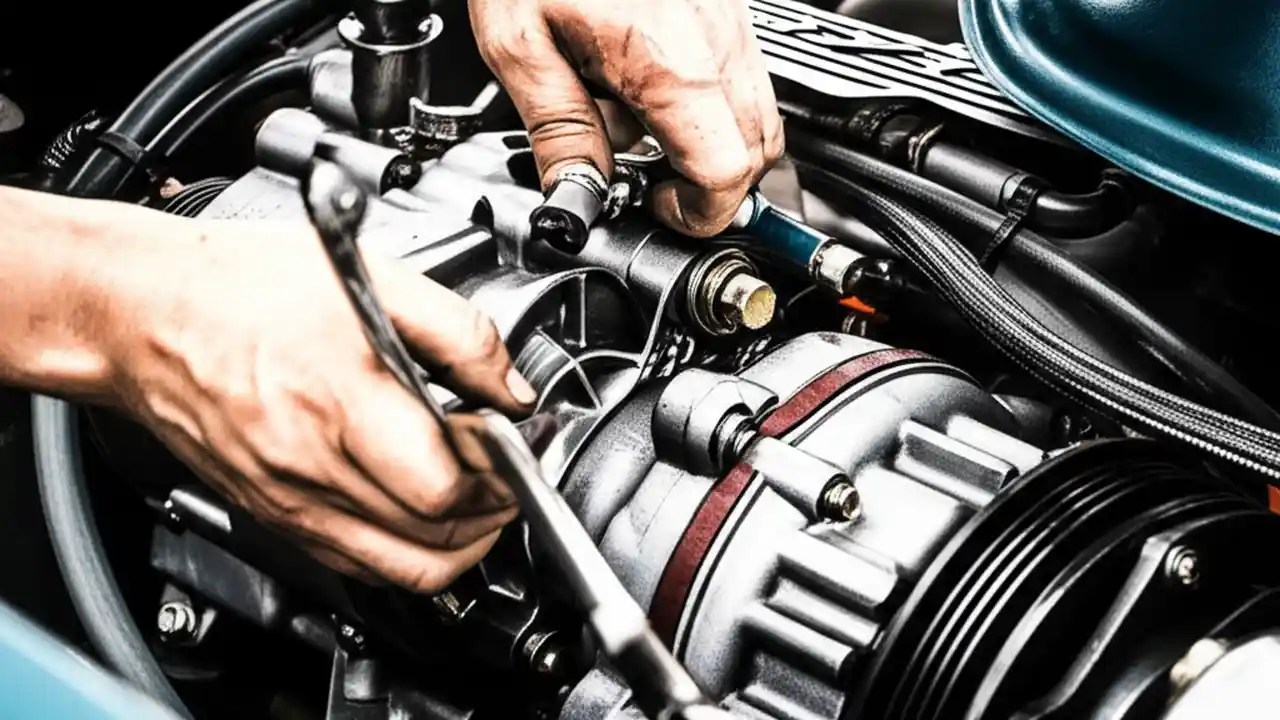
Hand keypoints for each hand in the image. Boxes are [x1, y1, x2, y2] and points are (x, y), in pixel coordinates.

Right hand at [101, 216, 537, 593]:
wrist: (141, 315)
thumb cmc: (238, 289)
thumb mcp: (368, 278)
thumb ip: (458, 334)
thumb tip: (510, 387)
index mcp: (339, 406)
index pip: (445, 487)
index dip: (500, 474)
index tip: (516, 442)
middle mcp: (311, 470)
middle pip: (434, 538)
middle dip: (495, 512)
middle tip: (511, 471)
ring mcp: (290, 504)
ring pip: (403, 569)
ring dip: (460, 544)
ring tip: (480, 498)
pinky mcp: (276, 516)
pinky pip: (359, 563)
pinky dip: (409, 551)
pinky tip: (424, 508)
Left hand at [470, 0, 783, 236]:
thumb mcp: (521, 45)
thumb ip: (558, 131)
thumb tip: (578, 196)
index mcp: (670, 67)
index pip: (727, 174)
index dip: (698, 213)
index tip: (659, 211)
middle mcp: (717, 45)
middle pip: (760, 150)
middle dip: (714, 185)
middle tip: (654, 185)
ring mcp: (730, 22)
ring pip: (758, 113)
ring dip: (713, 143)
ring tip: (640, 128)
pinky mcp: (724, 5)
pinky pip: (741, 73)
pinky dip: (709, 102)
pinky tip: (649, 85)